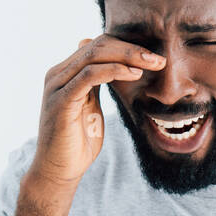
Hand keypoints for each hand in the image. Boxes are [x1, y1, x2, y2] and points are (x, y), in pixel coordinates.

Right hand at [31, 34, 165, 187]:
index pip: (97, 46)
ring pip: (94, 56)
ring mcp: (57, 86)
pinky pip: (89, 76)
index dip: (126, 47)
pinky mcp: (61, 100)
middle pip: (97, 46)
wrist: (59, 170)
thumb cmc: (78, 142)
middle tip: (158, 59)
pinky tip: (134, 74)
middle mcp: (58, 74)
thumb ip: (97, 84)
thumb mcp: (91, 106)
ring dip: (127, 56)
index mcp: (65, 73)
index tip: (154, 57)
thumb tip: (111, 67)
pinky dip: (113, 71)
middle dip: (131, 49)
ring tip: (152, 63)